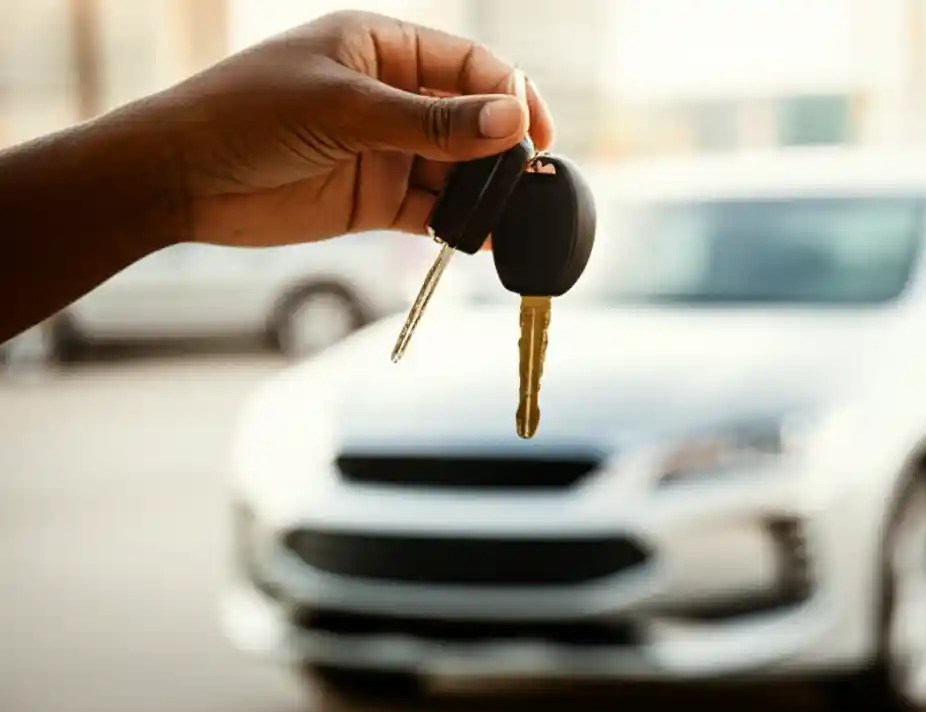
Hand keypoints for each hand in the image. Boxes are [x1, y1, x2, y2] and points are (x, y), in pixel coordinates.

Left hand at [160, 10, 554, 247]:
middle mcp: (392, 96)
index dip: (510, 95)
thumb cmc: (249, 116)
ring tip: (513, 218)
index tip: (535, 134)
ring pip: (457, 170)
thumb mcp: (346, 110)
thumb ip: (432, 122)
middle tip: (532, 182)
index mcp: (383, 48)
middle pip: (471, 120)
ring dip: (485, 193)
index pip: (469, 64)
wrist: (181, 177)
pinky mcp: (375, 198)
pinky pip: (433, 210)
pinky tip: (483, 240)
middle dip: (503, 150)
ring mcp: (385, 149)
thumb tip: (510, 121)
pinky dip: (459, 226)